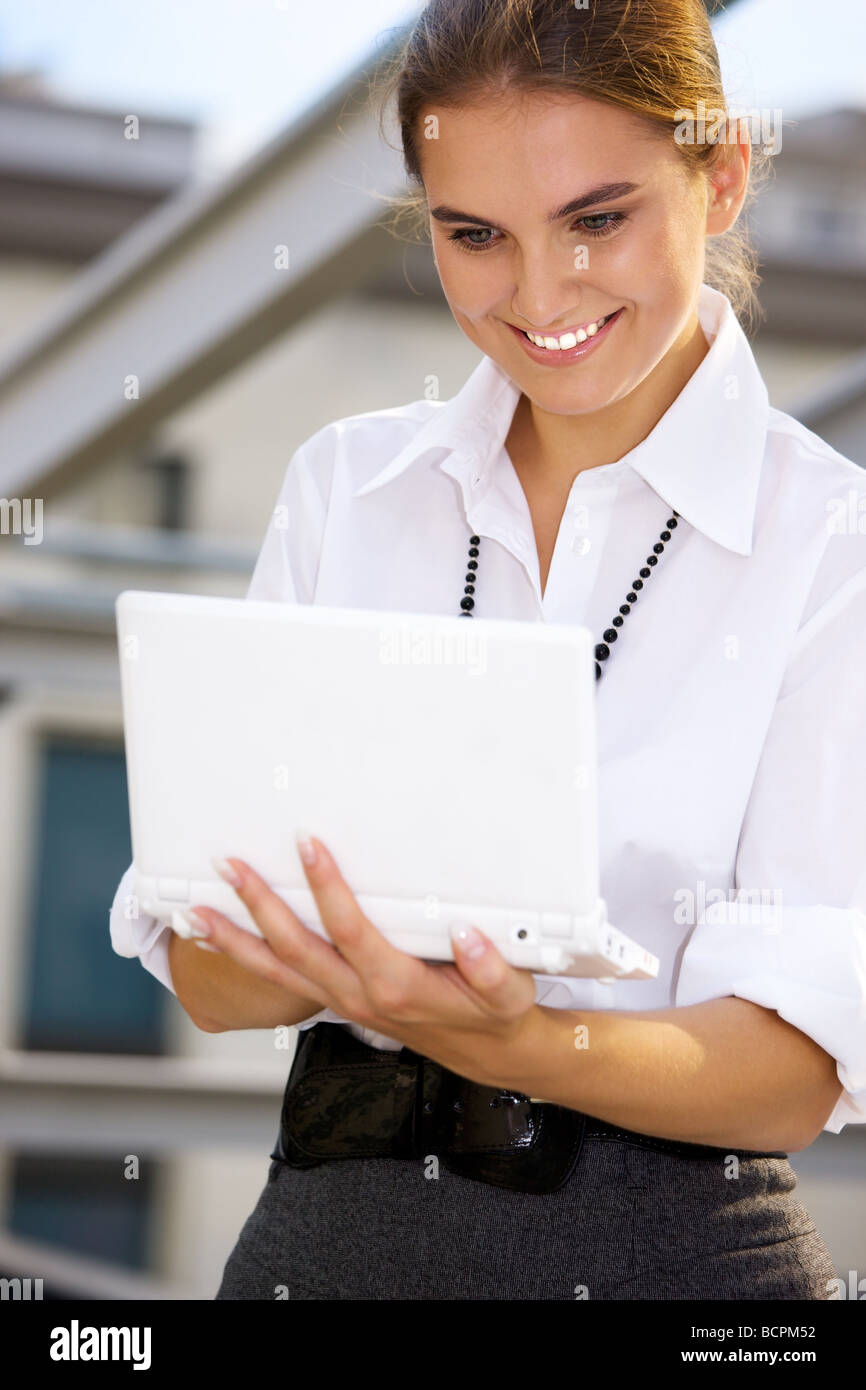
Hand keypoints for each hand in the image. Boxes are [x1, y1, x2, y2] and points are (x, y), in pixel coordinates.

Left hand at [187, 833, 540, 1085]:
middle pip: (294, 948)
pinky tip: (221, 938)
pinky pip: (280, 980)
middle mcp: (359, 996)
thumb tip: (466, 934)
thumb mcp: (508, 992)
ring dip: (234, 939)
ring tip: (195, 909)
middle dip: (258, 904)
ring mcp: (342, 1000)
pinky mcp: (338, 1000)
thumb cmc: (495, 1014)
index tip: (308, 844)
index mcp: (396, 985)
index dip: (326, 886)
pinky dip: (245, 959)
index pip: (349, 929)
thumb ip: (489, 967)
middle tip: (229, 864)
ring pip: (276, 970)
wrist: (488, 1053)